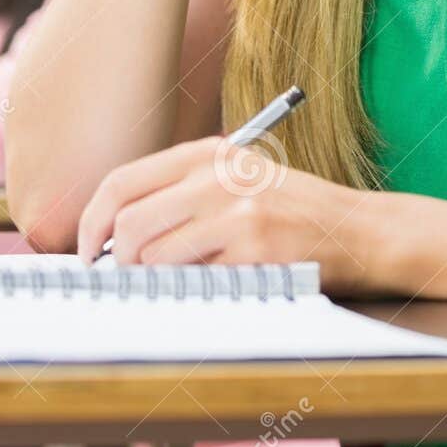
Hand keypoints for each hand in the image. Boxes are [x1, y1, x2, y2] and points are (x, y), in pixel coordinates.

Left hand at [77, 136, 381, 293]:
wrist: (357, 229)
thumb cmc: (290, 210)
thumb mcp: (234, 178)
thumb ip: (180, 193)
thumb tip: (113, 233)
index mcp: (205, 154)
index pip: (122, 182)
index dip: (92, 221)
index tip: (88, 250)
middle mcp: (216, 176)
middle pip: (130, 224)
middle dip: (119, 263)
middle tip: (128, 280)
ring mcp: (235, 212)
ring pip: (155, 258)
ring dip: (155, 283)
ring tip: (179, 283)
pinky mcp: (254, 250)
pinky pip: (195, 281)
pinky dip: (192, 292)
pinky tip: (215, 286)